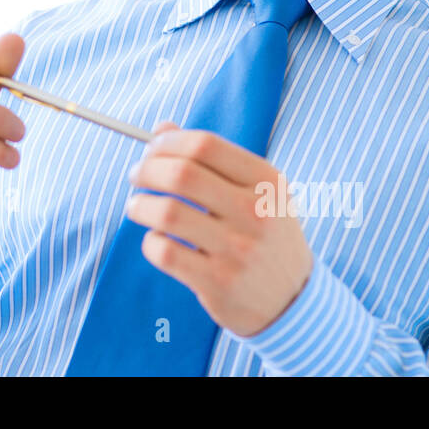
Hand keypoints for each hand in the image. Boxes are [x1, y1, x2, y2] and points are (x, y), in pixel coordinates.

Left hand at [125, 120, 313, 336]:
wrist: (293, 299)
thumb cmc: (264, 234)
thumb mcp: (254, 191)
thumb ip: (210, 158)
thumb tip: (161, 128)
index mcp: (266, 181)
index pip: (205, 145)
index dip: (167, 142)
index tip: (150, 150)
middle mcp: (256, 212)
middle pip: (182, 174)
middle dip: (147, 170)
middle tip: (136, 176)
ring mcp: (238, 249)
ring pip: (168, 213)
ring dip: (140, 206)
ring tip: (137, 207)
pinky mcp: (219, 282)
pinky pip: (165, 252)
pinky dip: (151, 242)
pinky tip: (157, 240)